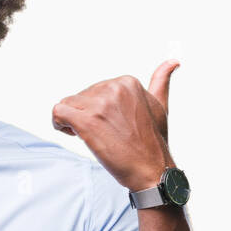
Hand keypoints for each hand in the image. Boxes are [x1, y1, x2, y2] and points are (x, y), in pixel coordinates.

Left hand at [51, 60, 178, 191]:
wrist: (151, 169)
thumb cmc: (153, 142)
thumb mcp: (160, 105)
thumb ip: (161, 81)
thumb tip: (173, 62)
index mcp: (127, 82)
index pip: (95, 90)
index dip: (96, 109)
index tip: (108, 124)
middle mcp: (113, 88)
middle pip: (81, 97)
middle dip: (85, 115)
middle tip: (102, 135)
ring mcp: (100, 104)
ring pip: (68, 104)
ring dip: (72, 120)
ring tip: (89, 136)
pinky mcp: (87, 121)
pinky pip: (58, 111)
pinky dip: (59, 123)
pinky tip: (72, 134)